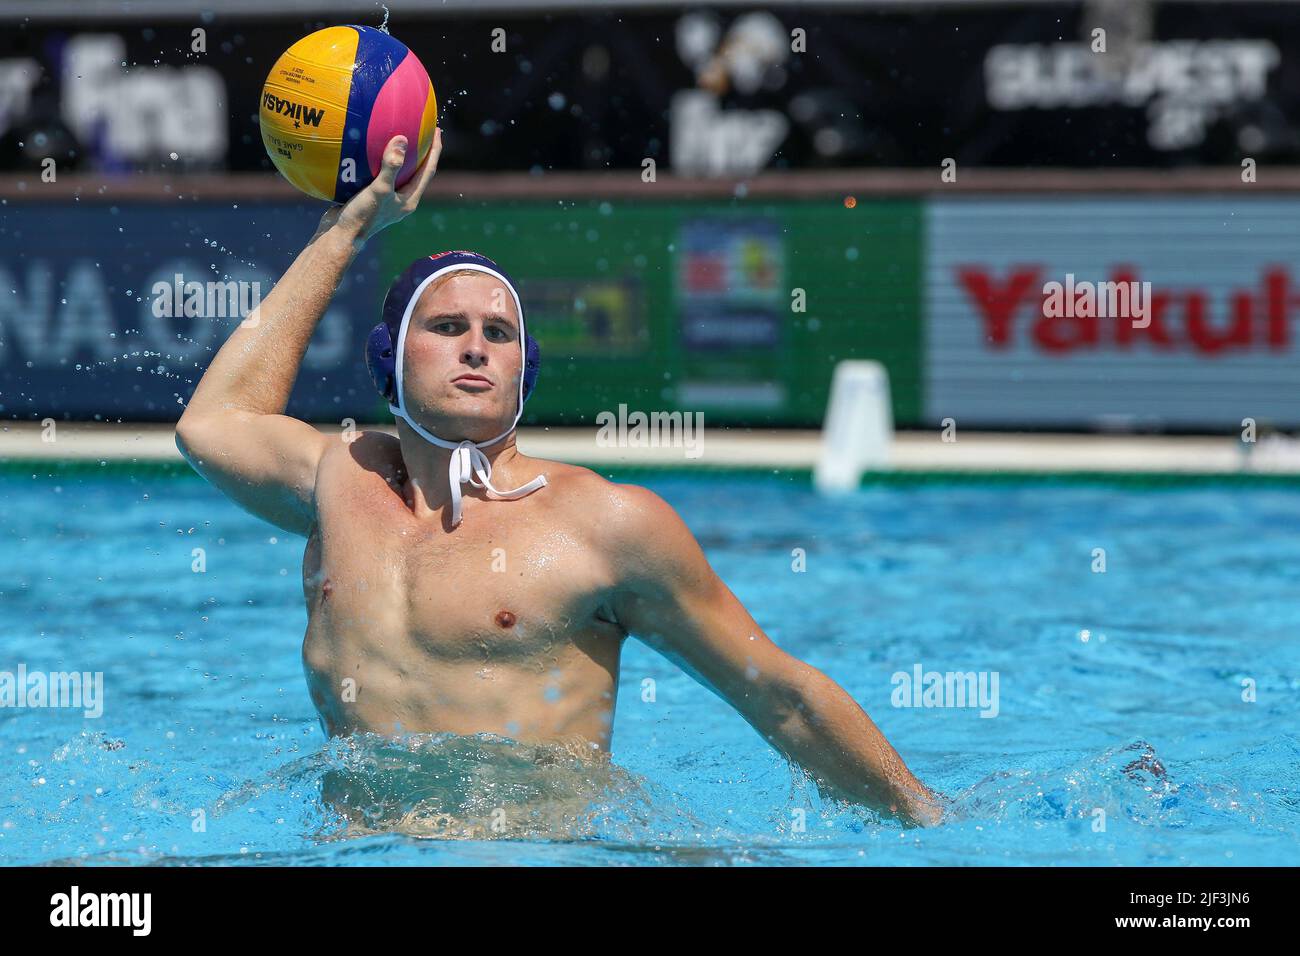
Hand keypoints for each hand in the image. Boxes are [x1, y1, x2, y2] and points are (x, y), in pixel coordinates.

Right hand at [322, 128, 442, 242]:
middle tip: (422, 128)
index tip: (437, 130)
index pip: (428, 170)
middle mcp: (401, 199)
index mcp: (409, 199)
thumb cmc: (363, 216)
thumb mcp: (379, 189)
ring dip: (400, 155)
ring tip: (398, 134)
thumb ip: (391, 166)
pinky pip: (380, 174)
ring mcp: (387, 199)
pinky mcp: (371, 197)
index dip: (434, 150)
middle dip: (421, 150)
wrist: (341, 235)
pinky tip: (370, 148)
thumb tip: (402, 140)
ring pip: (398, 172)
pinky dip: (379, 160)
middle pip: (416, 170)